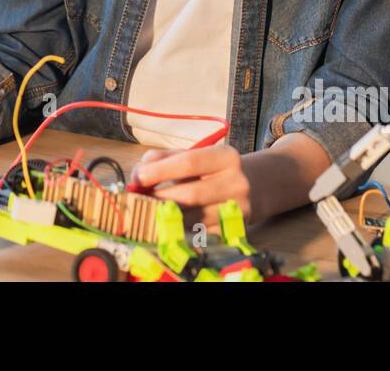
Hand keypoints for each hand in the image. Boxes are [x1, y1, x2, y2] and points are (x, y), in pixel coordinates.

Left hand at [129, 144, 252, 229]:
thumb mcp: (192, 155)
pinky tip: (167, 225)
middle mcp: (237, 183)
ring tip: (147, 213)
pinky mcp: (234, 232)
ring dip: (165, 217)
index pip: (189, 162)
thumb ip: (162, 159)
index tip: (137, 178)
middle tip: (137, 201)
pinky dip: (178, 231)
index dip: (160, 171)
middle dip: (158, 198)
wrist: (252, 188)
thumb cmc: (210, 170)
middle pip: (190, 194)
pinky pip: (199, 235)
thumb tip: (137, 176)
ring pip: (193, 218)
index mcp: (226, 157)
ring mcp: (239, 211)